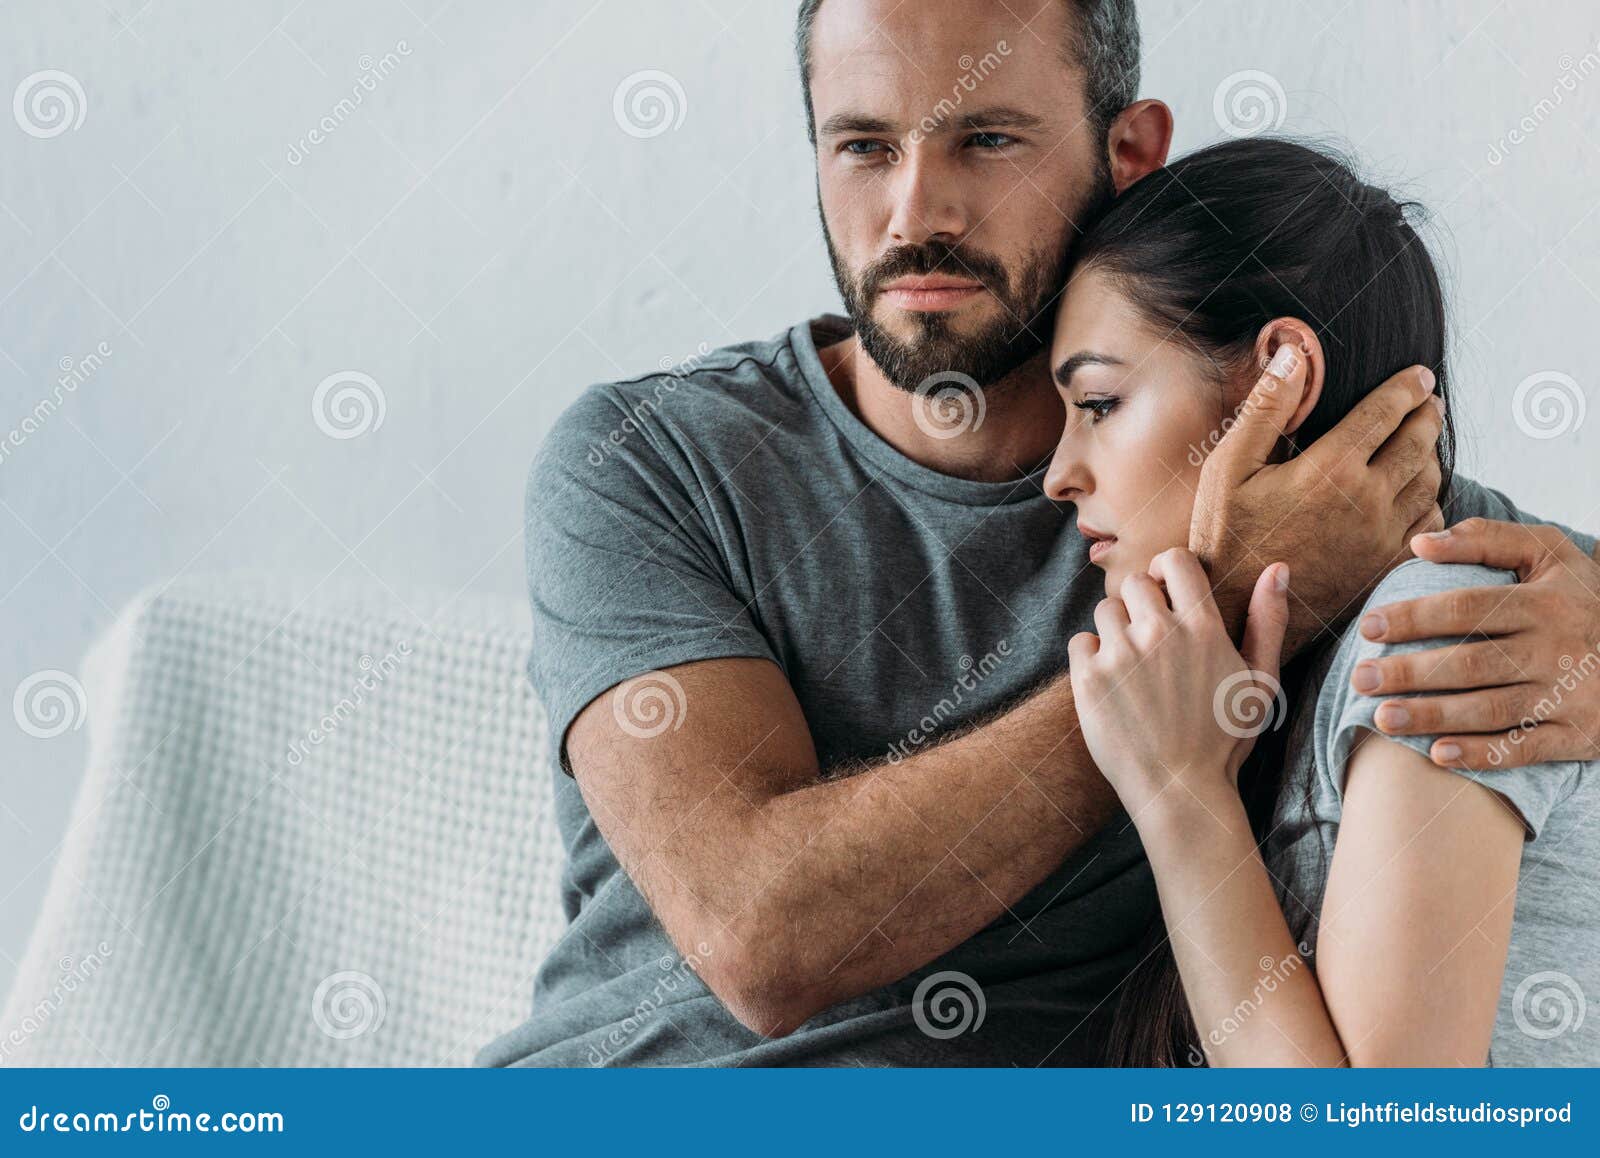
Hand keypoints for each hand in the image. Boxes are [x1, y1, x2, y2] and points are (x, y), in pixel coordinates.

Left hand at [1069, 549, 1290, 820]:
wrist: (1179, 791)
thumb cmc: (1224, 739)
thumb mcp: (1261, 682)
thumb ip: (1268, 621)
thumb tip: (1277, 567)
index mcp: (1202, 628)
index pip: (1174, 560)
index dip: (1167, 570)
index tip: (1166, 591)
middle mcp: (1158, 634)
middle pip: (1134, 583)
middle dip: (1141, 604)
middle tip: (1151, 640)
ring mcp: (1120, 655)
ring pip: (1105, 611)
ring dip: (1115, 630)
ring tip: (1132, 668)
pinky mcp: (1088, 678)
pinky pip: (1080, 641)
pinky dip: (1090, 657)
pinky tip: (1112, 685)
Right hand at [1191, 359, 1443, 656]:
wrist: (1237, 613)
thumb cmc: (1225, 538)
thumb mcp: (1227, 468)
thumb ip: (1264, 409)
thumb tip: (1293, 355)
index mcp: (1331, 469)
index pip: (1387, 412)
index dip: (1408, 387)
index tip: (1420, 374)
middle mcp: (1368, 501)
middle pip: (1419, 443)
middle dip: (1428, 415)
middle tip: (1429, 402)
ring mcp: (1382, 538)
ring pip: (1430, 483)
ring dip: (1432, 455)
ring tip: (1425, 442)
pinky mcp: (1385, 568)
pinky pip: (1430, 527)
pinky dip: (1432, 502)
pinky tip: (1417, 495)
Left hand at [1354, 518, 1599, 767]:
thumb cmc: (1580, 599)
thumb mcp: (1549, 554)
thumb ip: (1486, 538)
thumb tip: (1420, 542)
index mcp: (1544, 603)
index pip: (1467, 609)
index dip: (1414, 618)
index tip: (1368, 627)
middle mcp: (1556, 650)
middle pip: (1471, 663)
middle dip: (1410, 673)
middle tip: (1360, 678)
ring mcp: (1567, 695)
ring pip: (1491, 709)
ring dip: (1433, 716)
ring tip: (1382, 718)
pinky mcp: (1578, 734)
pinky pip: (1524, 749)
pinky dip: (1482, 754)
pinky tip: (1437, 755)